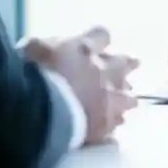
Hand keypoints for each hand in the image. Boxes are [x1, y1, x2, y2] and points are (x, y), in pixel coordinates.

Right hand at [20, 26, 138, 143]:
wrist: (46, 110)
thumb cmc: (38, 74)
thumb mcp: (33, 49)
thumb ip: (39, 47)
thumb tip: (35, 47)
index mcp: (87, 49)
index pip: (101, 36)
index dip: (100, 39)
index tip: (99, 41)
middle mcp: (105, 72)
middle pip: (125, 64)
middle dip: (128, 64)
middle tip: (134, 63)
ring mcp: (109, 100)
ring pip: (128, 99)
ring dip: (125, 99)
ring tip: (128, 101)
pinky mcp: (105, 126)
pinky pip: (115, 127)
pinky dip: (112, 126)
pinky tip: (110, 132)